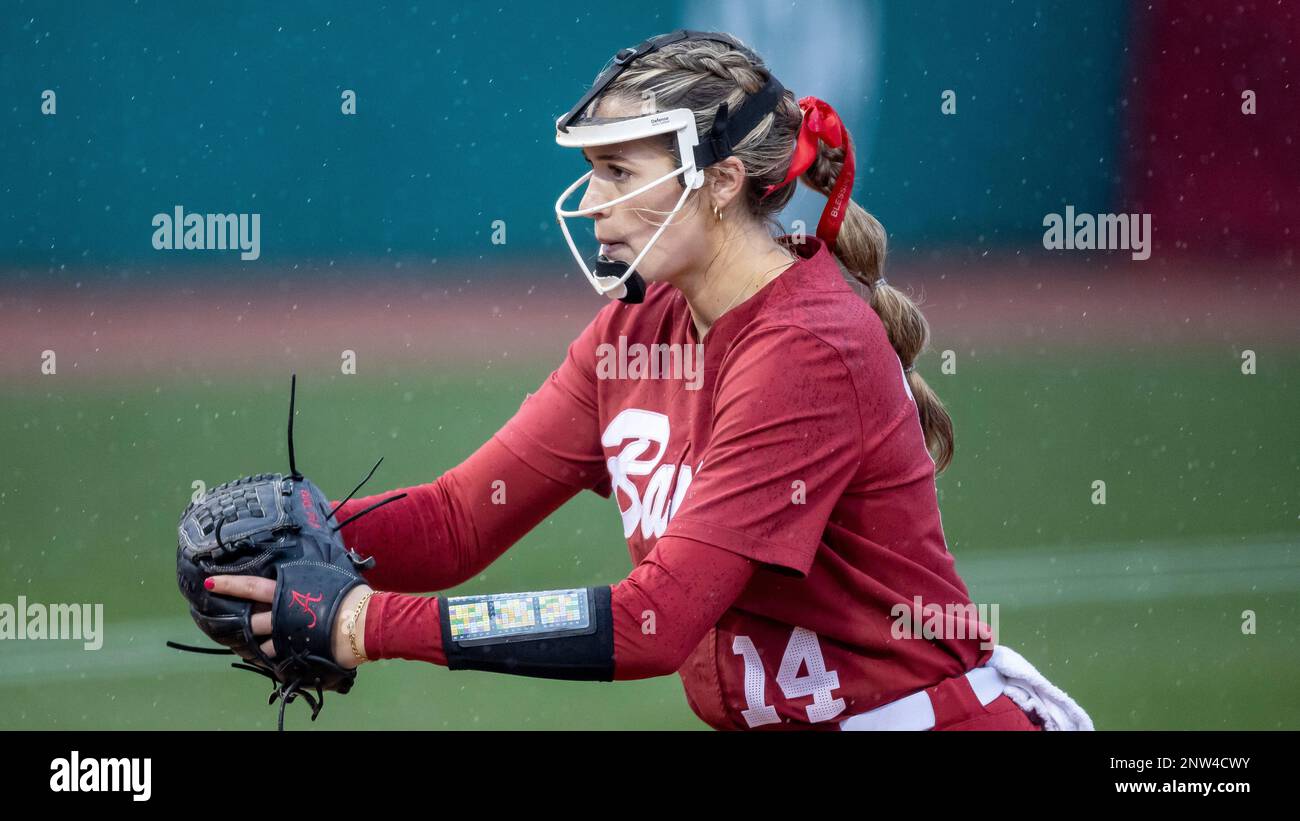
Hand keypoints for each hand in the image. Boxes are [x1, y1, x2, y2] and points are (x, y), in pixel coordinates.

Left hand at [205, 575, 373, 668]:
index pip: (250, 587)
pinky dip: (274, 659)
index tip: (209, 583)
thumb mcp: (327, 574)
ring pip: (260, 645)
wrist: (361, 622)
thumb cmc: (349, 594)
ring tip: (254, 649)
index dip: (229, 585)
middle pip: (250, 622)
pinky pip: (277, 659)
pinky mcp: (294, 652)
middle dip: (242, 625)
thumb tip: (304, 569)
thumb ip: (309, 575)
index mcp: (285, 591)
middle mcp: (280, 613)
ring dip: (256, 647)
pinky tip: (276, 659)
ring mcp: (285, 635)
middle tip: (234, 627)